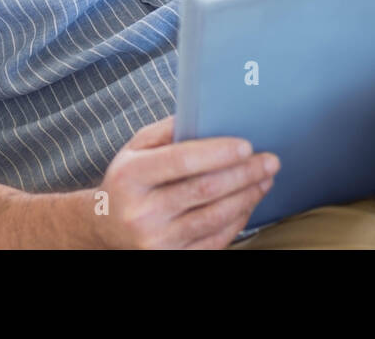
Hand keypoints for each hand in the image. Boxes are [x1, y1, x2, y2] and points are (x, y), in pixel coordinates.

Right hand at [90, 115, 279, 248]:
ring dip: (247, 196)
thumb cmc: (127, 180)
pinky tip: (249, 202)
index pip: (181, 160)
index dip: (218, 153)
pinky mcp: (170, 259)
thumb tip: (206, 115)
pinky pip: (214, 241)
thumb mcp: (135, 147)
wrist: (104, 226)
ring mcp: (156, 240)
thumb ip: (167, 130)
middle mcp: (141, 212)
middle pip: (205, 190)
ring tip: (265, 179)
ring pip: (214, 217)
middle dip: (244, 174)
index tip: (246, 145)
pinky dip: (237, 221)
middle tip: (270, 161)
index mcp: (130, 177)